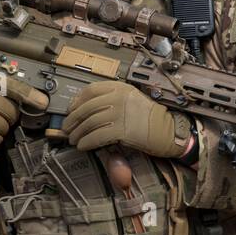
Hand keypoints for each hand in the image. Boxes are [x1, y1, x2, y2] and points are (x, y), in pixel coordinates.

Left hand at [62, 80, 190, 156]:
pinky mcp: (122, 130)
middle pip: (87, 107)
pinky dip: (87, 142)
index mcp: (120, 88)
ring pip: (90, 123)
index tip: (70, 110)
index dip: (77, 101)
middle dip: (73, 119)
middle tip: (67, 128)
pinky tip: (82, 146)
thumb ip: (112, 100)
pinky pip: (97, 136)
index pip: (91, 90)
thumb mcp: (131, 100)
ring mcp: (120, 113)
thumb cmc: (149, 118)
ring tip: (73, 140)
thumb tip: (85, 110)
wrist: (168, 131)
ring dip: (78, 133)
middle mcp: (119, 98)